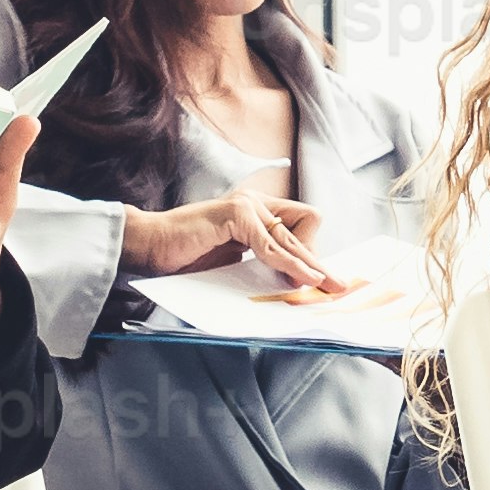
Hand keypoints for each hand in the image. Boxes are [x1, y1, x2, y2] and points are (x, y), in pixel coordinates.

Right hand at [121, 192, 342, 294]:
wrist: (149, 246)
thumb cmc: (184, 255)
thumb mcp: (232, 259)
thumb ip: (259, 261)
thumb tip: (290, 280)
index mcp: (255, 211)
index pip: (301, 223)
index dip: (308, 251)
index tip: (311, 278)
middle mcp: (254, 203)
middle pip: (302, 232)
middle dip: (319, 263)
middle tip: (339, 286)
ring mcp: (245, 206)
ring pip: (290, 240)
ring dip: (310, 266)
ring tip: (327, 285)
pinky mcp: (235, 215)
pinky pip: (270, 245)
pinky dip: (287, 263)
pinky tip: (301, 278)